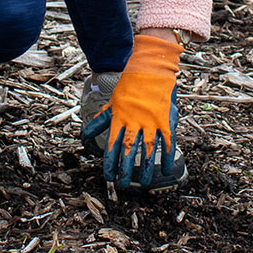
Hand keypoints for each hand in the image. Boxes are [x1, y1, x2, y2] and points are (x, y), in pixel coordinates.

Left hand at [80, 35, 181, 189]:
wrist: (150, 67)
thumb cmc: (130, 86)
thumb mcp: (113, 103)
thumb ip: (101, 121)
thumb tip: (84, 136)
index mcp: (120, 118)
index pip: (112, 145)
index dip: (110, 163)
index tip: (107, 177)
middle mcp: (134, 122)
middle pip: (128, 151)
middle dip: (125, 170)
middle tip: (122, 185)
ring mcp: (151, 121)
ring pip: (147, 150)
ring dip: (145, 168)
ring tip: (143, 184)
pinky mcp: (166, 119)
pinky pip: (167, 142)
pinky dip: (167, 156)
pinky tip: (167, 170)